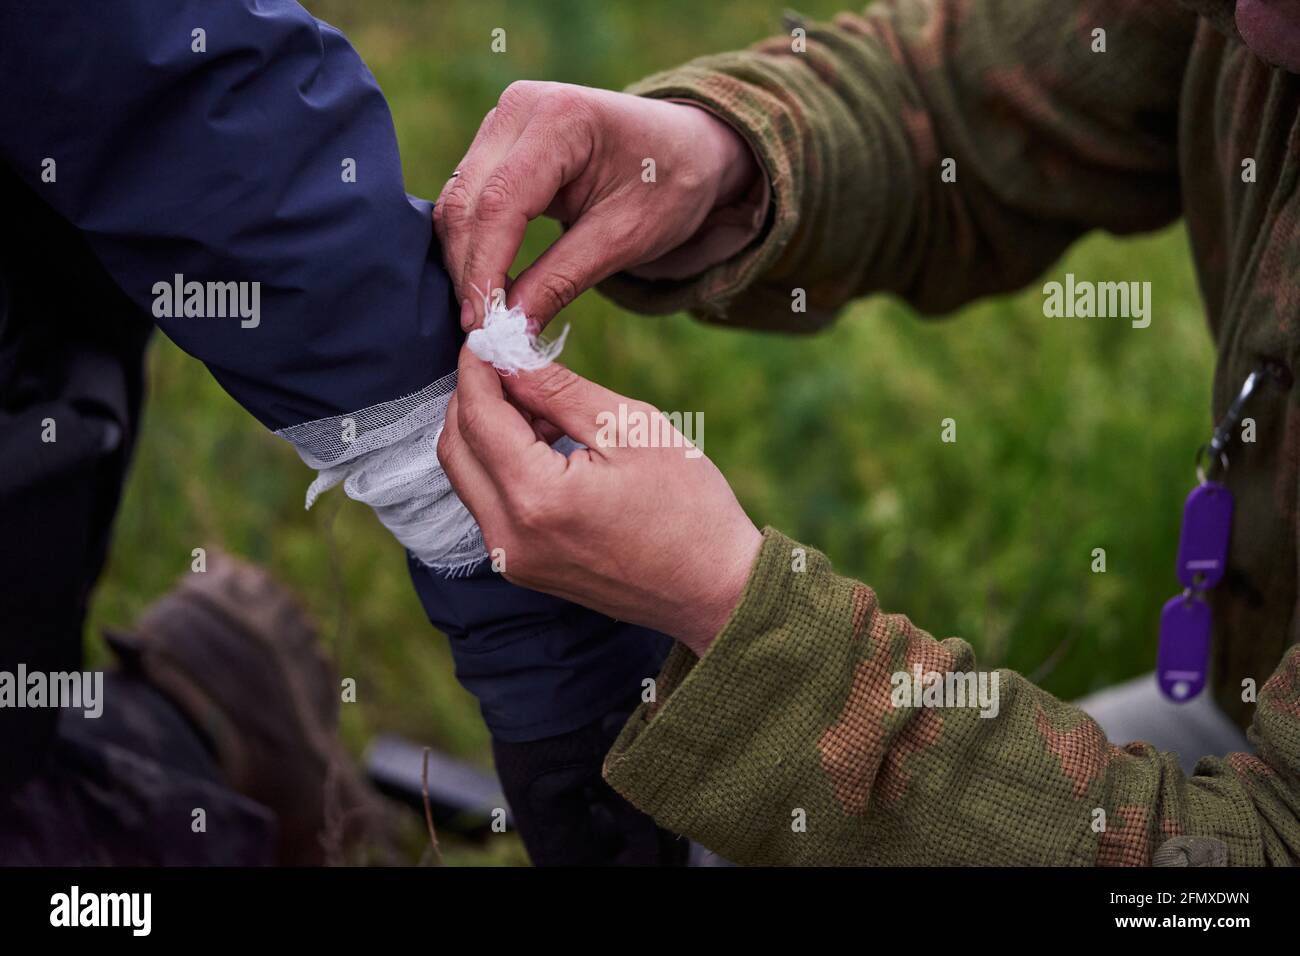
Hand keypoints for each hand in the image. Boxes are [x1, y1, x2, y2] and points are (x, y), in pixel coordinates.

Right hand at [434, 80, 757, 330]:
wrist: (687, 147)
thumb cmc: (670, 183)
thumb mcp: (626, 238)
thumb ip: (562, 279)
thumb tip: (508, 329)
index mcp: (561, 117)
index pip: (500, 204)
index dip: (485, 270)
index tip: (483, 326)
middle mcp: (521, 107)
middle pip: (467, 201)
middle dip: (468, 270)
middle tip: (479, 333)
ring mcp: (504, 121)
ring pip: (458, 202)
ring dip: (464, 262)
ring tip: (483, 318)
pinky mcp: (498, 142)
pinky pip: (469, 199)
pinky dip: (473, 246)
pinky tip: (485, 288)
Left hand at [437, 345, 762, 654]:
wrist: (716, 590)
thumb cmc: (689, 507)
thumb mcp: (631, 429)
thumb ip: (559, 391)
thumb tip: (509, 358)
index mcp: (537, 498)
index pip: (478, 415)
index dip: (477, 366)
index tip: (488, 331)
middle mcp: (509, 536)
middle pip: (456, 448)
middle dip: (473, 397)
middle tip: (512, 363)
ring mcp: (511, 560)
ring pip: (467, 476)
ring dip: (488, 432)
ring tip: (544, 407)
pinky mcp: (522, 569)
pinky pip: (489, 505)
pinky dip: (502, 466)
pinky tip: (547, 446)